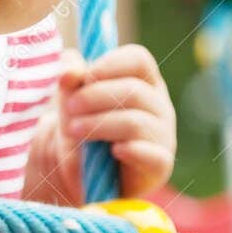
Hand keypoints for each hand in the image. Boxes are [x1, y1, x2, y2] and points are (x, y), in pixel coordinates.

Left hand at [25, 44, 176, 204]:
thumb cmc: (85, 126)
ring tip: (74, 129)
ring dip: (99, 123)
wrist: (84, 173)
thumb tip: (68, 72)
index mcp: (142, 81)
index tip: (86, 76)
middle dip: (96, 96)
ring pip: (136, 122)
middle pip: (134, 90)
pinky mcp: (160, 164)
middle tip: (69, 106)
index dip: (112, 63)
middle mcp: (159, 105)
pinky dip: (132, 150)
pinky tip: (113, 151)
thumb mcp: (72, 100)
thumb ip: (70, 80)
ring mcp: (163, 135)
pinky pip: (152, 155)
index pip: (139, 59)